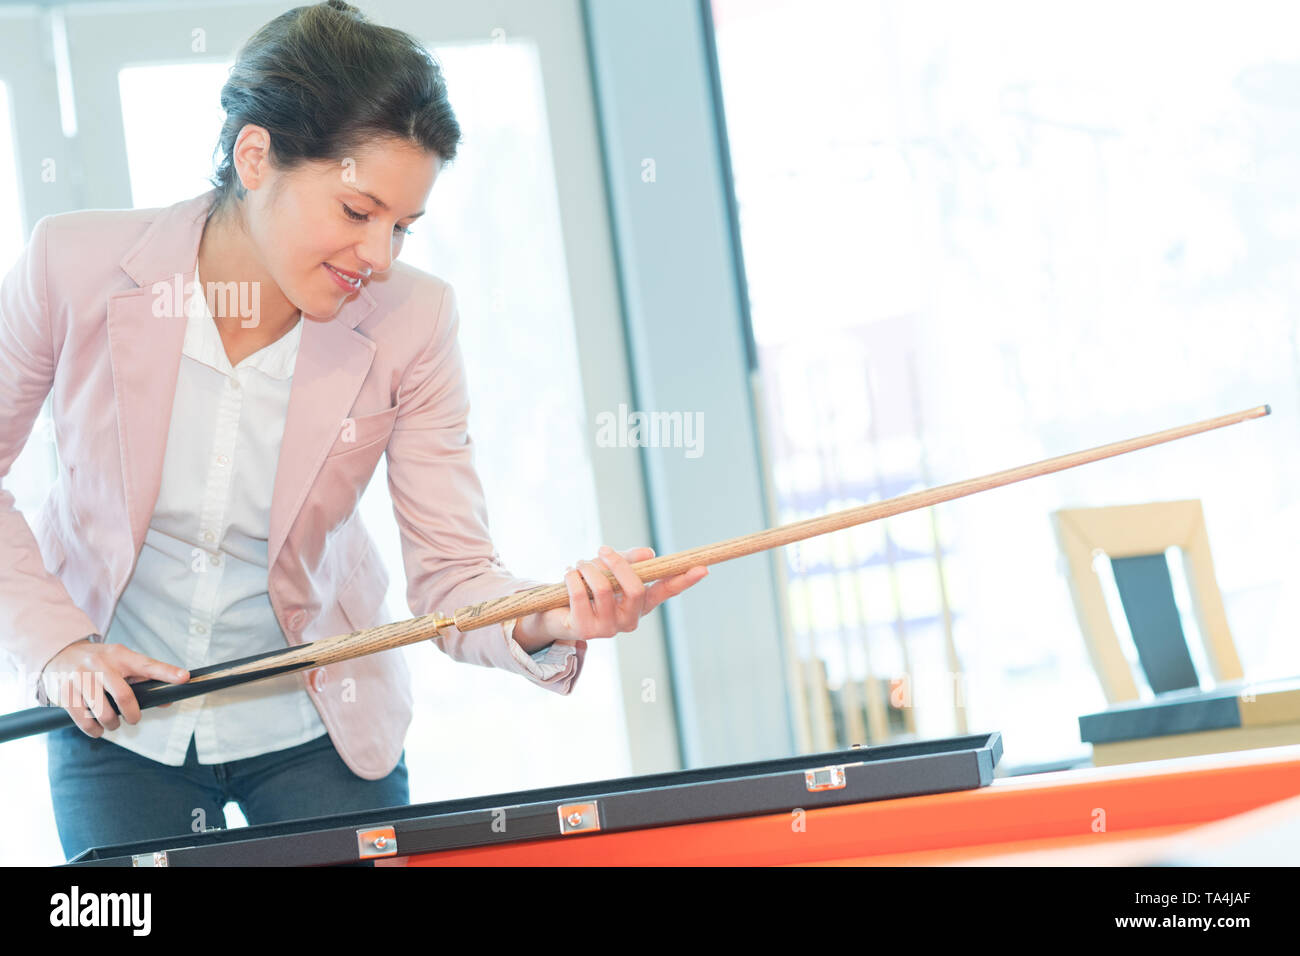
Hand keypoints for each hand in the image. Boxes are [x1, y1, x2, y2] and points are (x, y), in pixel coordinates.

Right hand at [40, 639, 189, 737]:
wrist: (60, 654)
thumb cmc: (99, 662)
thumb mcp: (121, 663)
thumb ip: (144, 680)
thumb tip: (166, 701)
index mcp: (120, 655)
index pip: (147, 665)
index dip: (167, 672)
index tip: (184, 678)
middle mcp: (100, 664)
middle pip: (124, 695)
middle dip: (133, 713)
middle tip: (134, 719)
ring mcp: (80, 678)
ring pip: (102, 711)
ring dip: (112, 724)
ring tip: (113, 724)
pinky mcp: (64, 692)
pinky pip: (82, 718)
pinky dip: (93, 729)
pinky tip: (97, 729)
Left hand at [515, 546, 707, 647]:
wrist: (556, 614)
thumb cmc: (588, 589)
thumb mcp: (610, 571)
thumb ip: (628, 562)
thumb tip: (649, 554)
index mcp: (641, 604)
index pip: (667, 591)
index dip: (685, 580)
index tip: (703, 567)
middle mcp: (630, 620)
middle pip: (635, 588)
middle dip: (618, 563)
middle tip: (603, 549)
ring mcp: (608, 628)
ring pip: (604, 588)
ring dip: (589, 568)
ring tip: (580, 564)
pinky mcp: (585, 629)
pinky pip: (581, 594)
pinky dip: (573, 577)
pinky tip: (569, 574)